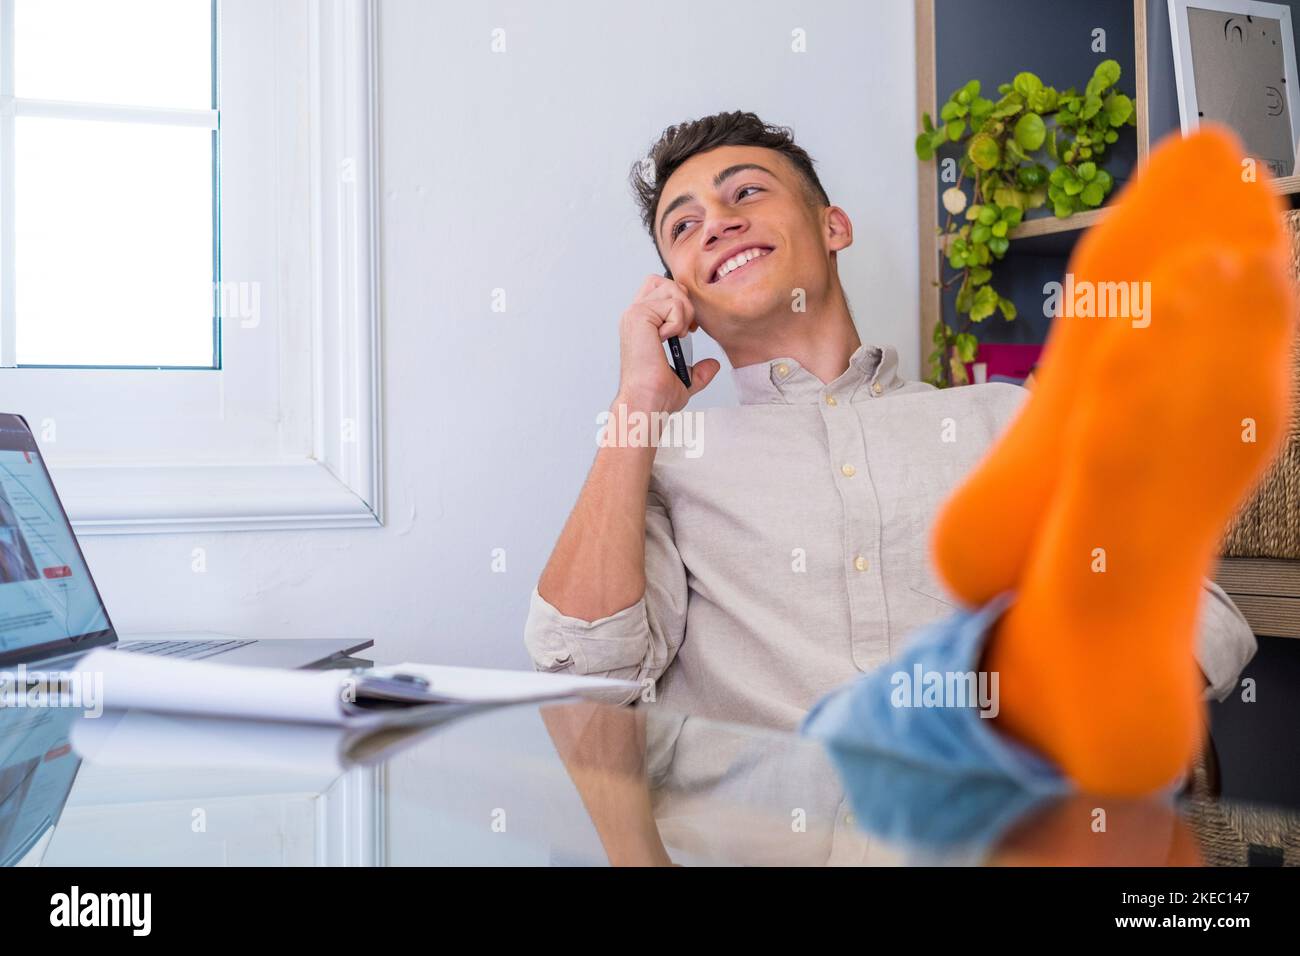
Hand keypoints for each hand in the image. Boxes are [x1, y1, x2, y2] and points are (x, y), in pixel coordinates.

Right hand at [616, 275, 720, 413]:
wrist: (648, 402)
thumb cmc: (656, 395)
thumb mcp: (684, 379)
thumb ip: (698, 370)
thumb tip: (713, 366)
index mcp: (640, 325)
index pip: (658, 289)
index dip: (679, 302)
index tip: (686, 330)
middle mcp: (634, 316)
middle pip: (664, 282)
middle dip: (683, 301)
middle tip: (686, 329)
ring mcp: (634, 314)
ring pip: (671, 289)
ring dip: (684, 312)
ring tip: (678, 335)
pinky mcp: (639, 316)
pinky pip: (672, 303)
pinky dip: (679, 321)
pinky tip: (668, 339)